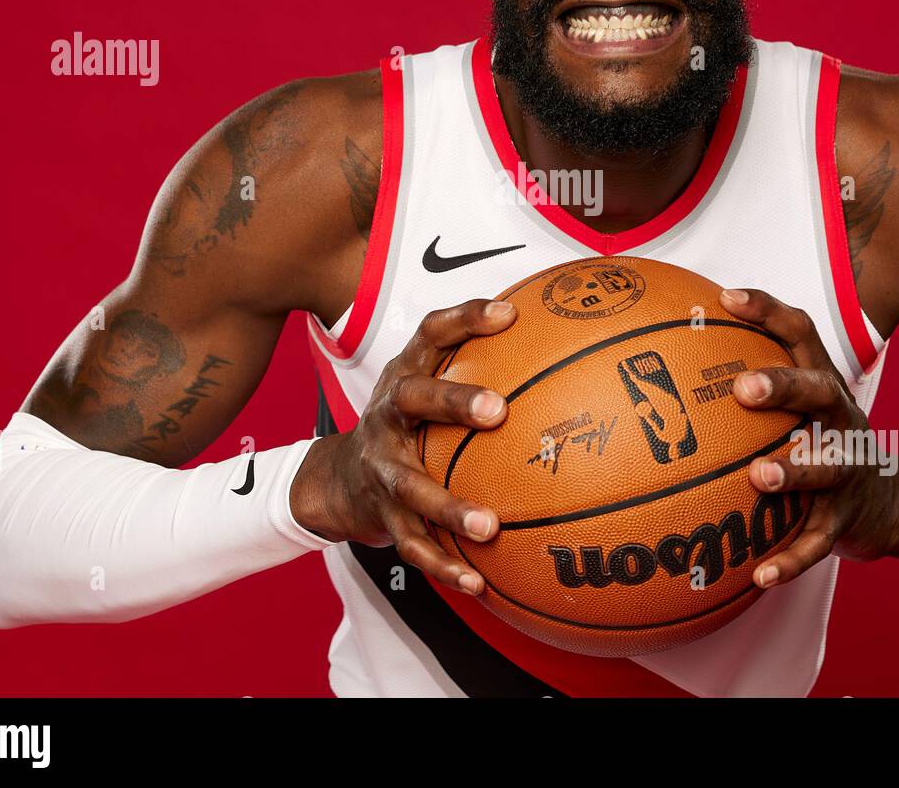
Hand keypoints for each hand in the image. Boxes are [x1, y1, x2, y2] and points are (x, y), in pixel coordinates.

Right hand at [291, 298, 516, 594]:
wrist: (338, 480)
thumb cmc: (407, 423)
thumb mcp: (427, 382)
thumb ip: (479, 361)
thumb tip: (560, 338)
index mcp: (404, 377)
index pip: (431, 334)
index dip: (465, 319)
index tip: (508, 313)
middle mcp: (387, 417)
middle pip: (413, 400)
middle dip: (453, 402)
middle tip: (499, 410)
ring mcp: (382, 468)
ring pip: (410, 486)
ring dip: (447, 507)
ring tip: (488, 525)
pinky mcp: (382, 517)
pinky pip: (414, 546)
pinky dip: (445, 567)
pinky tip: (479, 584)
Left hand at [720, 287, 898, 588]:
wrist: (893, 504)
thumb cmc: (819, 444)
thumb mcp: (797, 406)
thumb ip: (748, 380)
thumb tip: (663, 352)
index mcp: (820, 385)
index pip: (799, 334)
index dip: (767, 311)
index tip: (726, 298)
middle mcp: (837, 419)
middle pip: (818, 390)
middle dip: (782, 385)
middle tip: (743, 388)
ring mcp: (846, 470)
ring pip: (824, 468)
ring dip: (793, 472)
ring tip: (760, 476)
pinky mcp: (846, 519)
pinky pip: (816, 542)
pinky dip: (791, 560)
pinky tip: (760, 576)